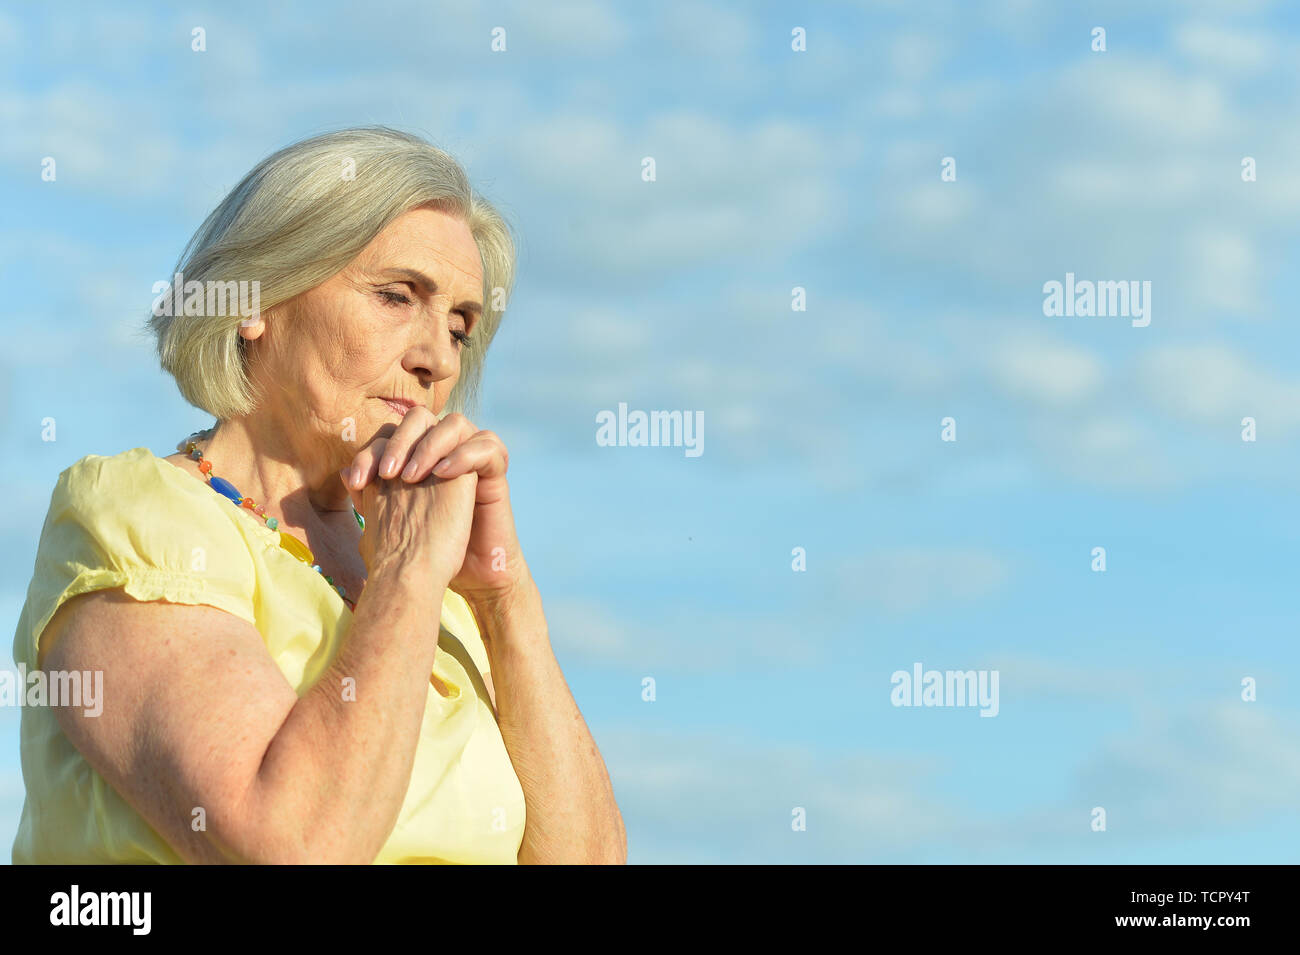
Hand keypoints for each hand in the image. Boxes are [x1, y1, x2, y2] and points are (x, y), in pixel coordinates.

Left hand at [340, 408, 524, 599]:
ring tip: (413, 477)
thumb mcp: (392, 526)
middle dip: (400, 439)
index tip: (355, 484)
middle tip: (387, 473)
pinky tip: (442, 475)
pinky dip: (464, 454)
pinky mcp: (495, 473)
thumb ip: (369, 499)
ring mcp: (471, 460)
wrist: (469, 577)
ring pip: (456, 423)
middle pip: (421, 418)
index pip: (390, 434)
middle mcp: (445, 453)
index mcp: (418, 460)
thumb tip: (343, 473)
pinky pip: (487, 446)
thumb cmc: (431, 555)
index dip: (370, 451)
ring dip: (430, 444)